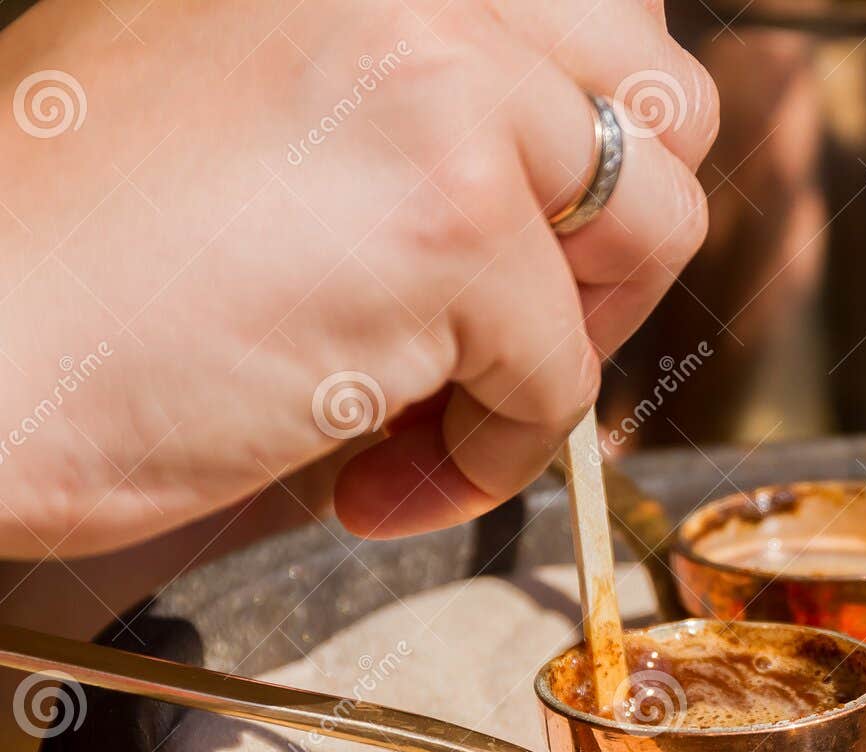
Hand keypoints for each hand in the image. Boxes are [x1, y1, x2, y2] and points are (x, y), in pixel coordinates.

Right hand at [0, 0, 716, 557]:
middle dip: (615, 240)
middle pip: (668, 103)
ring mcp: (446, 86)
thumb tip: (555, 180)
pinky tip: (376, 473)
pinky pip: (565, 374)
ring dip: (569, 343)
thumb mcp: (254, 108)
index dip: (596, 154)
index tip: (546, 243)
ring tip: (440, 407)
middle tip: (513, 327)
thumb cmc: (78, 265)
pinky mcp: (452, 220)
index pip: (605, 23)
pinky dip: (491, 454)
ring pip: (658, 224)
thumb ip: (414, 111)